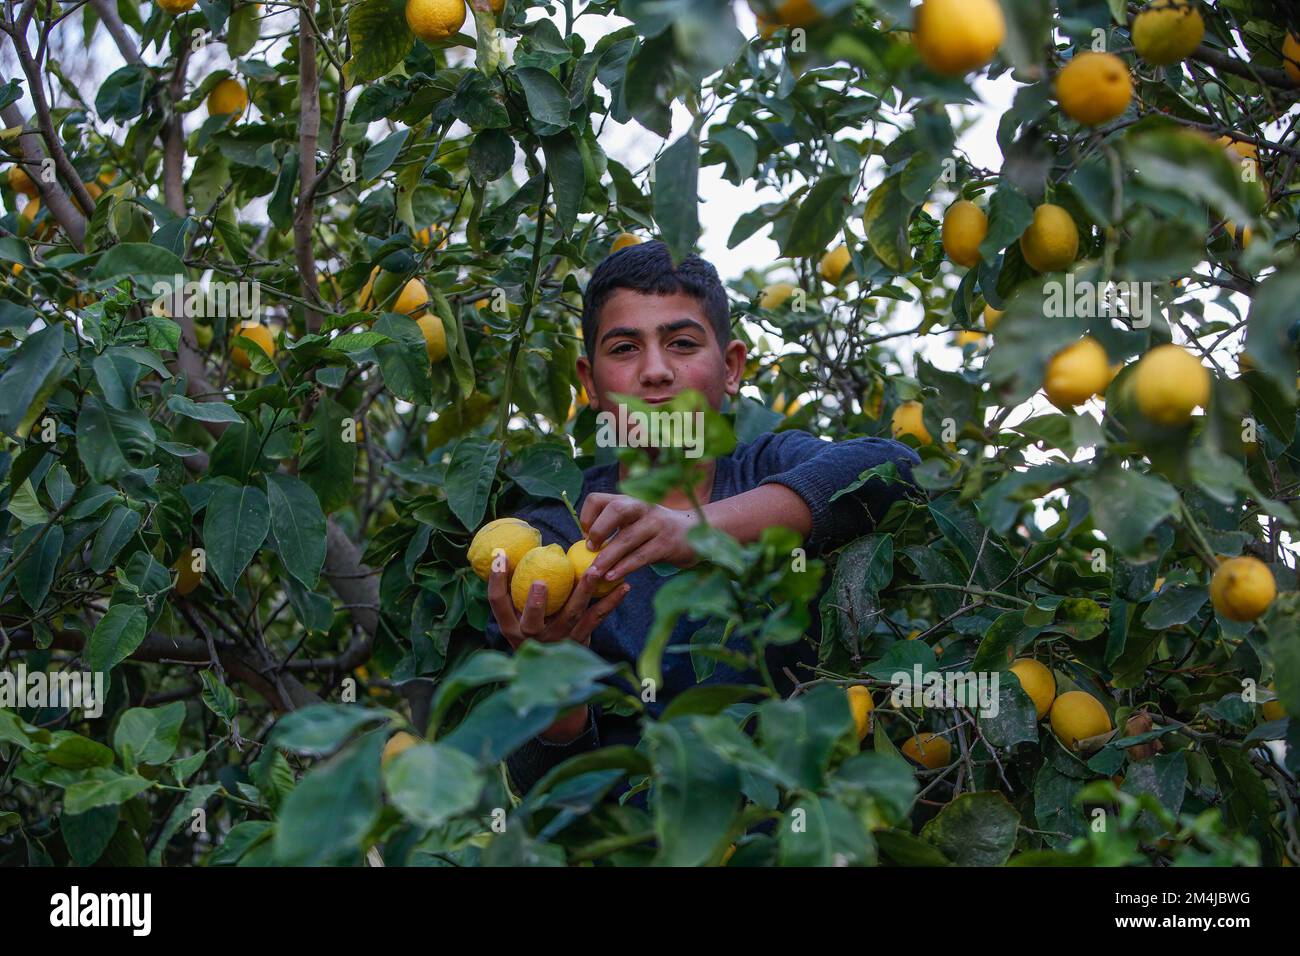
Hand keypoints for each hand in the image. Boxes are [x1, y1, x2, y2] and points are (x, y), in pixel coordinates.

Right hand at [488, 558, 629, 650]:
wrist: (552, 673)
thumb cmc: (533, 629)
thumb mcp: (517, 617)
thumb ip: (515, 590)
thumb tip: (512, 550)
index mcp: (512, 627)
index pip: (499, 604)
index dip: (497, 581)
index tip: (501, 555)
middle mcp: (532, 637)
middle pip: (531, 621)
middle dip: (535, 603)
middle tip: (541, 582)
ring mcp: (558, 640)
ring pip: (571, 614)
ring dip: (584, 590)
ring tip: (594, 570)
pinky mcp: (580, 641)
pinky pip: (596, 618)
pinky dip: (610, 602)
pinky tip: (624, 587)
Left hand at [579, 493, 700, 581]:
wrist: (696, 533)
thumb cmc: (656, 530)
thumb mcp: (636, 520)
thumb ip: (615, 526)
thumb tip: (585, 546)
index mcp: (629, 500)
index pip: (598, 499)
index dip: (587, 516)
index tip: (586, 536)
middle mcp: (643, 507)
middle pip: (616, 509)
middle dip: (599, 530)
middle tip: (589, 549)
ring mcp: (657, 524)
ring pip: (627, 538)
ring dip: (607, 557)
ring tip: (594, 572)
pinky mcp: (667, 543)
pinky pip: (641, 556)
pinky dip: (624, 567)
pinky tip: (612, 577)